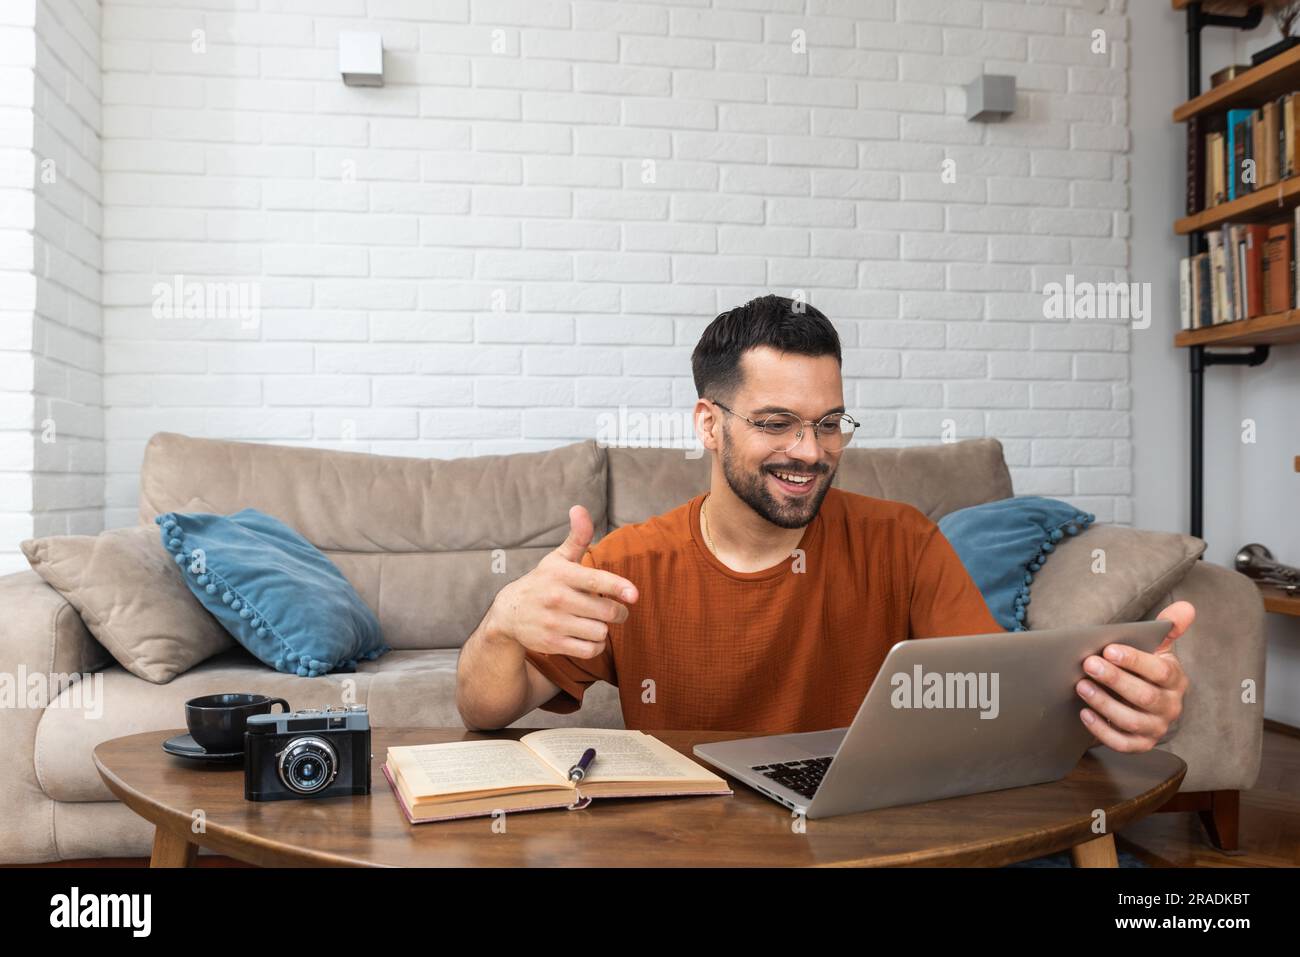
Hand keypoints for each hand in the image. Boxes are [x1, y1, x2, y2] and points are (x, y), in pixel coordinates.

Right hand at [486, 504, 638, 659]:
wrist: (509, 613)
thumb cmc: (543, 582)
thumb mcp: (558, 559)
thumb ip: (577, 536)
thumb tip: (579, 508)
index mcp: (561, 574)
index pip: (595, 581)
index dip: (618, 587)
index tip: (634, 594)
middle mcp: (556, 598)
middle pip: (606, 612)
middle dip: (618, 613)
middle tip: (616, 611)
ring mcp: (553, 622)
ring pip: (600, 632)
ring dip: (605, 629)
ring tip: (596, 622)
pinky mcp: (552, 643)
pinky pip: (589, 650)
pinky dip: (595, 646)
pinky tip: (589, 637)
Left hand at [1076, 601, 1191, 752]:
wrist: (1139, 699)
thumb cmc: (1144, 669)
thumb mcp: (1158, 647)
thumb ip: (1169, 627)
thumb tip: (1186, 606)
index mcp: (1175, 679)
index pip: (1160, 671)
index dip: (1135, 661)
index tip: (1109, 650)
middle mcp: (1170, 706)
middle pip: (1145, 696)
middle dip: (1115, 680)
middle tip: (1088, 664)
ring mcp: (1156, 727)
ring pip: (1132, 721)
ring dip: (1104, 704)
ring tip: (1081, 686)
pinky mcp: (1141, 744)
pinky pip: (1123, 743)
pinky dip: (1103, 731)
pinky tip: (1084, 714)